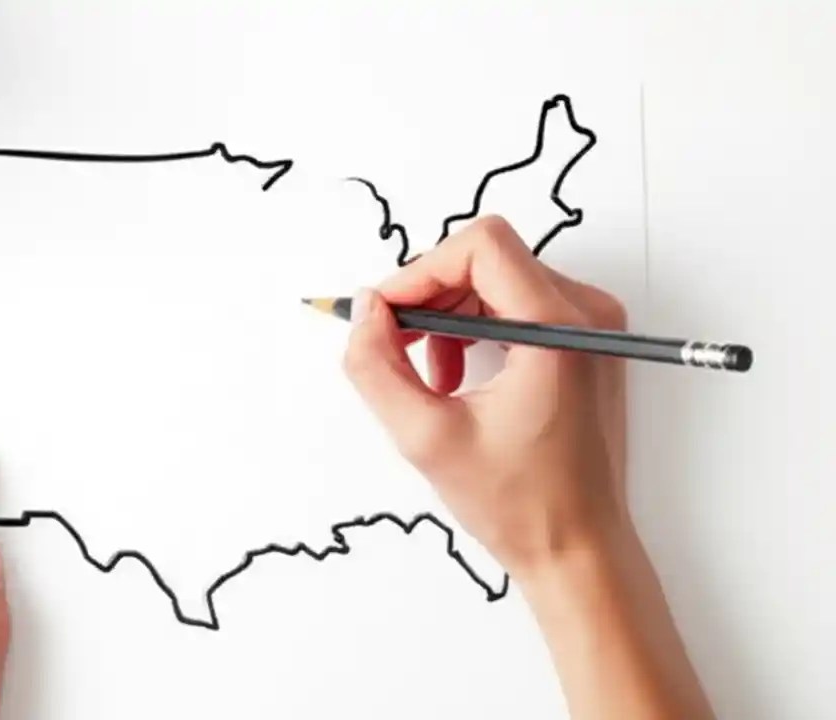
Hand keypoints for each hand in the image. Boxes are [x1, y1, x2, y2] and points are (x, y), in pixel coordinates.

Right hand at [344, 217, 714, 718]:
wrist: (580, 549)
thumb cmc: (521, 504)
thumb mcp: (426, 437)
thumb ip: (378, 366)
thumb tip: (364, 313)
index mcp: (559, 328)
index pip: (481, 246)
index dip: (420, 272)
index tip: (386, 315)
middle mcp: (587, 314)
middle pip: (486, 260)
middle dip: (428, 298)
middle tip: (393, 347)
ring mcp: (593, 326)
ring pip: (496, 280)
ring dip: (448, 317)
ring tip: (429, 377)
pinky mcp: (586, 343)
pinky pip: (515, 305)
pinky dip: (474, 330)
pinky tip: (455, 379)